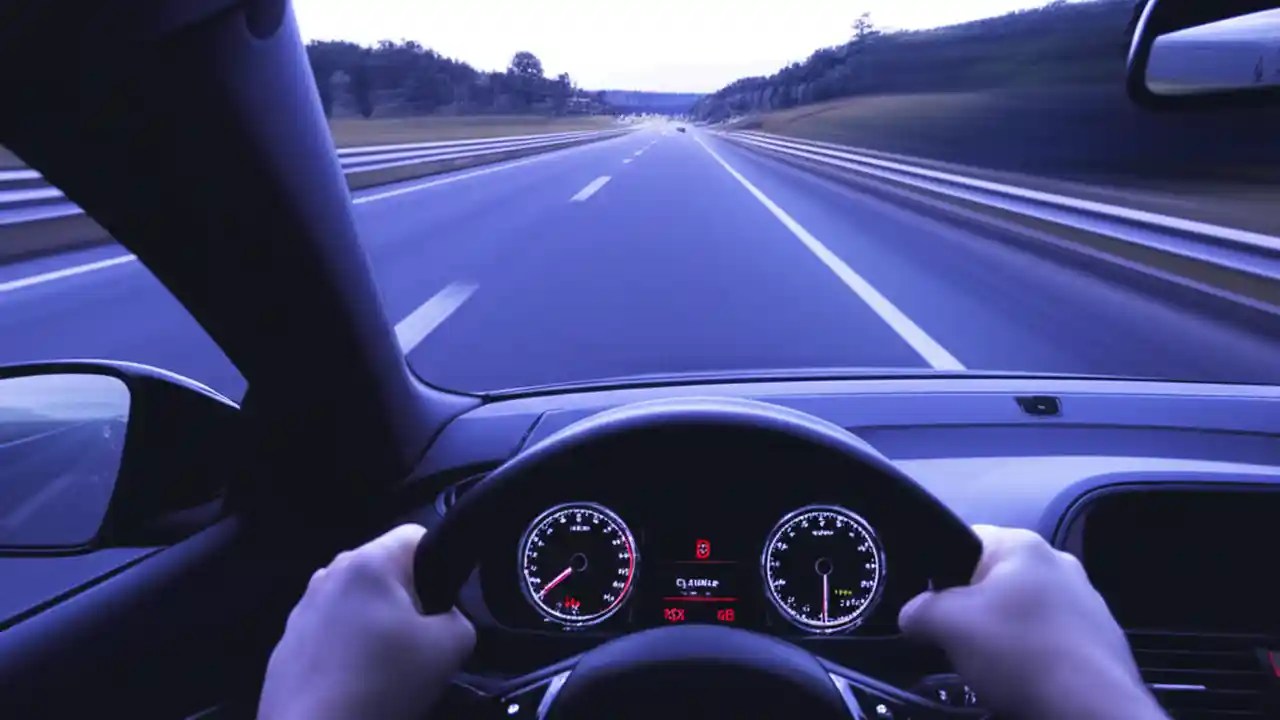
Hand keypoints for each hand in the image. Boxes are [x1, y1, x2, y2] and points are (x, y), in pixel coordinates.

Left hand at [259, 524, 474, 719]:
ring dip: (375, 626)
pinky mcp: (285, 646)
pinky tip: (354, 685)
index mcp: (366, 563)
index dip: (440, 564)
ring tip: (384, 670)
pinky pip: (330, 634)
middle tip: (420, 643)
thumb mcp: (451, 647)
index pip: (416, 534)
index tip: (443, 605)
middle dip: (407, 600)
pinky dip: (346, 651)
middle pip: (384, 572)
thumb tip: (442, 619)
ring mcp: (300, 611)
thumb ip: (459, 619)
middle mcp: (327, 575)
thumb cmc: (383, 683)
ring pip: (356, 604)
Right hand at [899, 526, 1166, 719]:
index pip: (964, 540)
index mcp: (1024, 545)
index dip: (938, 574)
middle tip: (958, 642)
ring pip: (1023, 614)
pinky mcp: (1102, 641)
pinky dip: (1035, 658)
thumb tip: (914, 617)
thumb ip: (919, 611)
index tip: (932, 610)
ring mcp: (1088, 603)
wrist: (1093, 714)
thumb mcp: (947, 626)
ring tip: (995, 669)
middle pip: (993, 582)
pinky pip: (1051, 642)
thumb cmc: (1020, 655)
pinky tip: (1027, 682)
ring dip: (1006, 637)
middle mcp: (1060, 563)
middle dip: (973, 612)